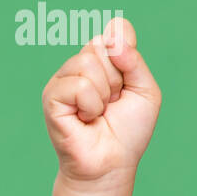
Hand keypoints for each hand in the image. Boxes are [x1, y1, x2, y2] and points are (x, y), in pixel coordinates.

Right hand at [41, 17, 161, 186]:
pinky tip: (85, 119)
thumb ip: (134, 60)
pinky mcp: (51, 96)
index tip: (127, 82)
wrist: (112, 163)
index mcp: (102, 60)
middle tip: (112, 103)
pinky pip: (78, 85)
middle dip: (118, 79)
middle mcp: (79, 65)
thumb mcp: (146, 91)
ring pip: (88, 63)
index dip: (127, 54)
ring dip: (104, 94)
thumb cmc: (129, 130)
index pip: (116, 32)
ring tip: (98, 113)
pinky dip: (91, 105)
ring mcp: (63, 79)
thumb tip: (111, 38)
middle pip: (102, 46)